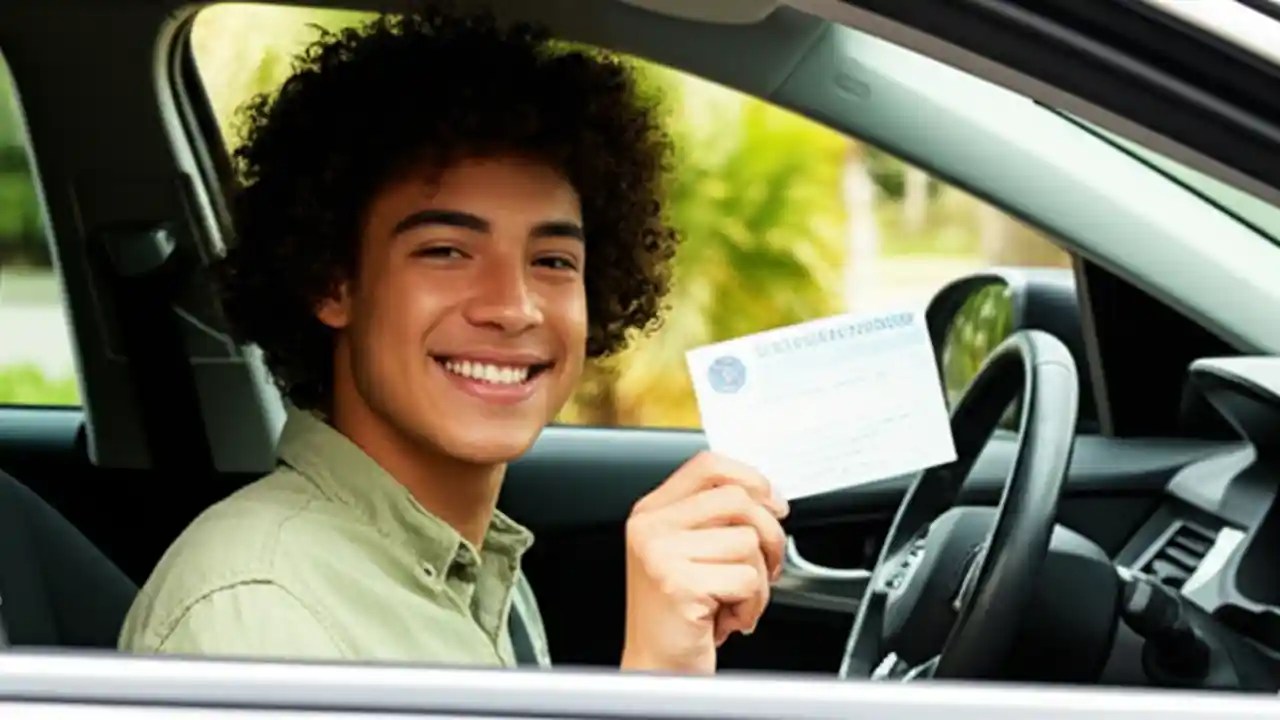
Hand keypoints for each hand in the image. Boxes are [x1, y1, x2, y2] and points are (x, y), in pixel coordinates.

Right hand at [620, 451, 788, 673]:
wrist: (657, 671)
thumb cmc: (681, 617)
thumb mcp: (690, 554)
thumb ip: (715, 520)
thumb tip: (769, 497)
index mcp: (652, 512)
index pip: (707, 465)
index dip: (751, 478)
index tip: (774, 502)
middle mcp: (650, 527)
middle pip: (737, 499)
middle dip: (768, 535)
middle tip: (768, 566)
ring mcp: (660, 553)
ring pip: (747, 541)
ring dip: (758, 580)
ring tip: (736, 601)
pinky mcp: (677, 583)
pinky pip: (746, 579)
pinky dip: (751, 605)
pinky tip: (730, 619)